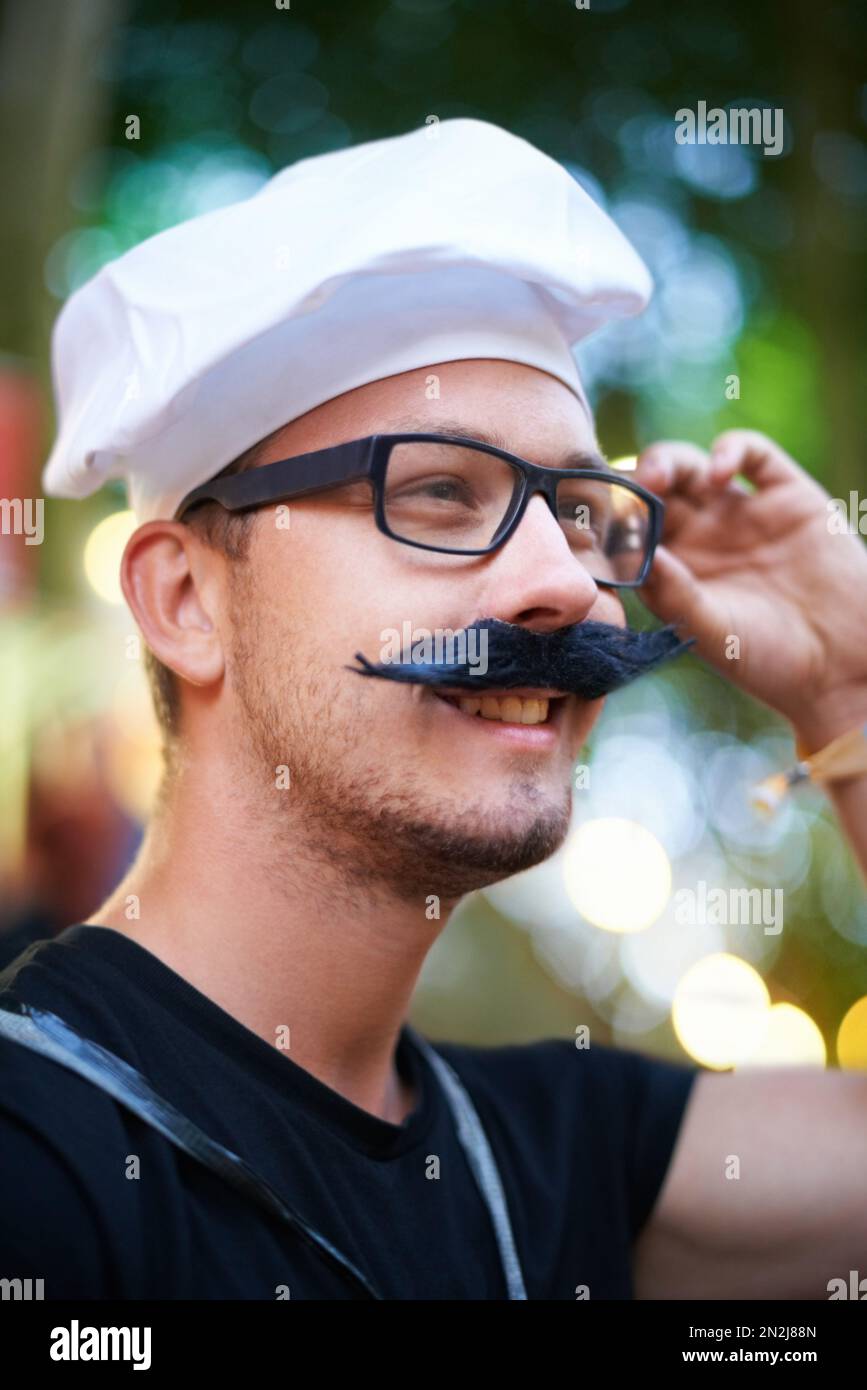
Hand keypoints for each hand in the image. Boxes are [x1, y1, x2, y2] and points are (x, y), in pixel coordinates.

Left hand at [634, 430, 866, 742]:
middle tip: (629, 490)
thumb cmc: (770, 660)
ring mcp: (741, 513)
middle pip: (654, 491)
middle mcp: (702, 536)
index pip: (631, 531)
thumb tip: (637, 552)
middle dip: (635, 483)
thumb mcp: (712, 631)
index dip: (613, 521)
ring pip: (691, 467)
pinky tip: (718, 474)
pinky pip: (751, 455)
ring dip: (669, 461)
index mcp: (675, 569)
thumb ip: (675, 593)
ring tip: (661, 477)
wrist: (843, 663)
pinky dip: (729, 451)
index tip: (598, 522)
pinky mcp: (786, 495)